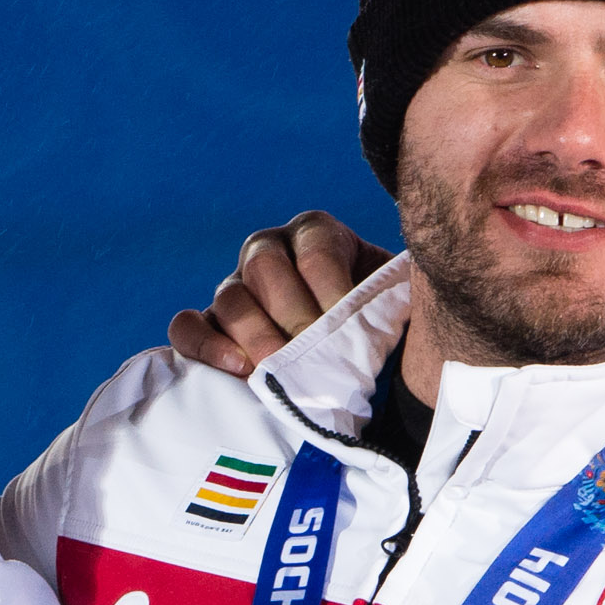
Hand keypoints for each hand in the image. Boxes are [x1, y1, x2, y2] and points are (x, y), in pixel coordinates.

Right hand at [168, 211, 392, 375]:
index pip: (314, 245)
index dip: (330, 283)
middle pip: (264, 266)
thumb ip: (398, 295)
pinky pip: (187, 326)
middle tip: (313, 351)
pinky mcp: (209, 327)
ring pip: (228, 296)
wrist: (354, 364)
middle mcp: (269, 253)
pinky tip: (235, 368)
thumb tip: (416, 306)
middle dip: (291, 312)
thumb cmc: (379, 329)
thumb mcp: (394, 302)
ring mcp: (235, 289)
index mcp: (316, 235)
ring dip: (253, 333)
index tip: (347, 320)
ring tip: (277, 367)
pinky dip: (204, 344)